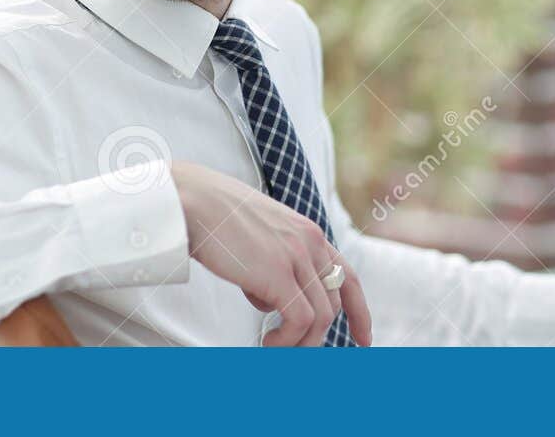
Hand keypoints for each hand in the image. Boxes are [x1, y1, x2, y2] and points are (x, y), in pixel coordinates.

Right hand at [170, 161, 372, 345]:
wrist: (191, 202)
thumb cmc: (213, 219)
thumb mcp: (258, 235)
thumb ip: (273, 261)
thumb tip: (269, 298)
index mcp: (307, 232)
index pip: (346, 276)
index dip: (358, 311)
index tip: (363, 339)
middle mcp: (310, 242)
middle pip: (332, 305)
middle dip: (316, 337)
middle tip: (289, 352)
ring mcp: (296, 257)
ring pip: (320, 318)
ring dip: (299, 343)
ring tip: (273, 348)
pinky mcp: (278, 273)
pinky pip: (300, 321)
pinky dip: (287, 340)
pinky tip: (268, 342)